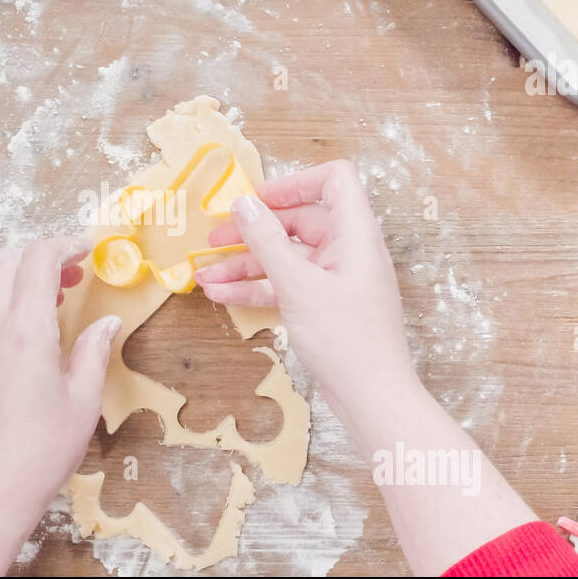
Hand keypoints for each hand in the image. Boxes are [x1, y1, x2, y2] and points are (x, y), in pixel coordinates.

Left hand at [0, 236, 121, 574]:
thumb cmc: (39, 453)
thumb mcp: (82, 402)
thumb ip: (93, 352)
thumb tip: (106, 324)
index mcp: (25, 331)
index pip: (37, 259)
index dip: (63, 244)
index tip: (85, 250)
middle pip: (3, 259)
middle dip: (38, 254)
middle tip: (70, 275)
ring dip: (12, 275)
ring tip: (44, 299)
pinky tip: (15, 327)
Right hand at [194, 161, 415, 414]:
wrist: (372, 397)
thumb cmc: (346, 338)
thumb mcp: (298, 285)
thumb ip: (267, 241)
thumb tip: (243, 204)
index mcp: (355, 233)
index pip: (333, 181)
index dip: (294, 183)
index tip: (256, 200)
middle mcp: (348, 250)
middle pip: (298, 222)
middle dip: (253, 230)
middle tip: (213, 240)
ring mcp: (336, 279)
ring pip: (286, 258)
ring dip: (245, 264)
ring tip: (205, 274)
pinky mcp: (325, 306)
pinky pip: (287, 286)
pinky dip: (257, 288)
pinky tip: (221, 296)